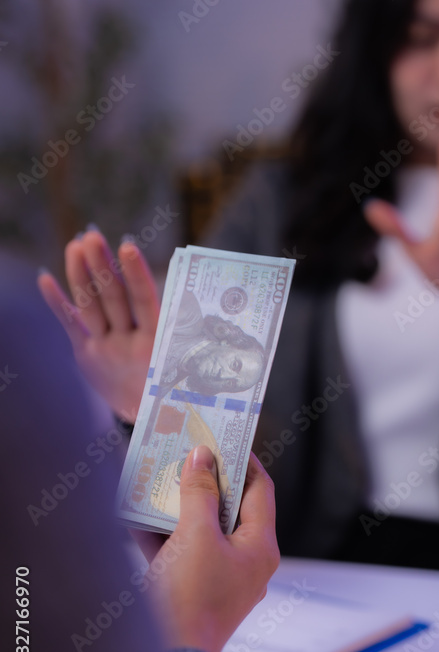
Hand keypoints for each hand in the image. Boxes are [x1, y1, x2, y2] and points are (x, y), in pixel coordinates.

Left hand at [38, 230, 158, 421]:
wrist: (148, 417)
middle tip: (91, 235)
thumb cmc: (170, 374)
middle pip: (112, 298)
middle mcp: (128, 344)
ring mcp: (104, 350)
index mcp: (157, 341)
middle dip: (101, 264)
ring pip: (90, 307)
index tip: (128, 245)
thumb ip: (173, 320)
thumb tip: (176, 281)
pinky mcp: (86, 355)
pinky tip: (45, 278)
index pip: (144, 300)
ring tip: (76, 244)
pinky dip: (57, 302)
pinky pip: (70, 325)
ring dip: (81, 273)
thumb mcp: (180, 352)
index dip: (135, 272)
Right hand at [135, 446, 279, 651]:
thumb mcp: (196, 535)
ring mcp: (220, 577)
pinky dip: (162, 533)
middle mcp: (246, 561)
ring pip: (202, 528)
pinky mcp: (193, 589)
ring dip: (180, 504)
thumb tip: (202, 457)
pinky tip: (136, 513)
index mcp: (260, 547)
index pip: (260, 489)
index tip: (224, 437)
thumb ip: (200, 492)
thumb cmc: (192, 598)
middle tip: (187, 452)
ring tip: (161, 475)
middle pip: (230, 508)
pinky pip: (181, 552)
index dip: (243, 460)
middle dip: (206, 480)